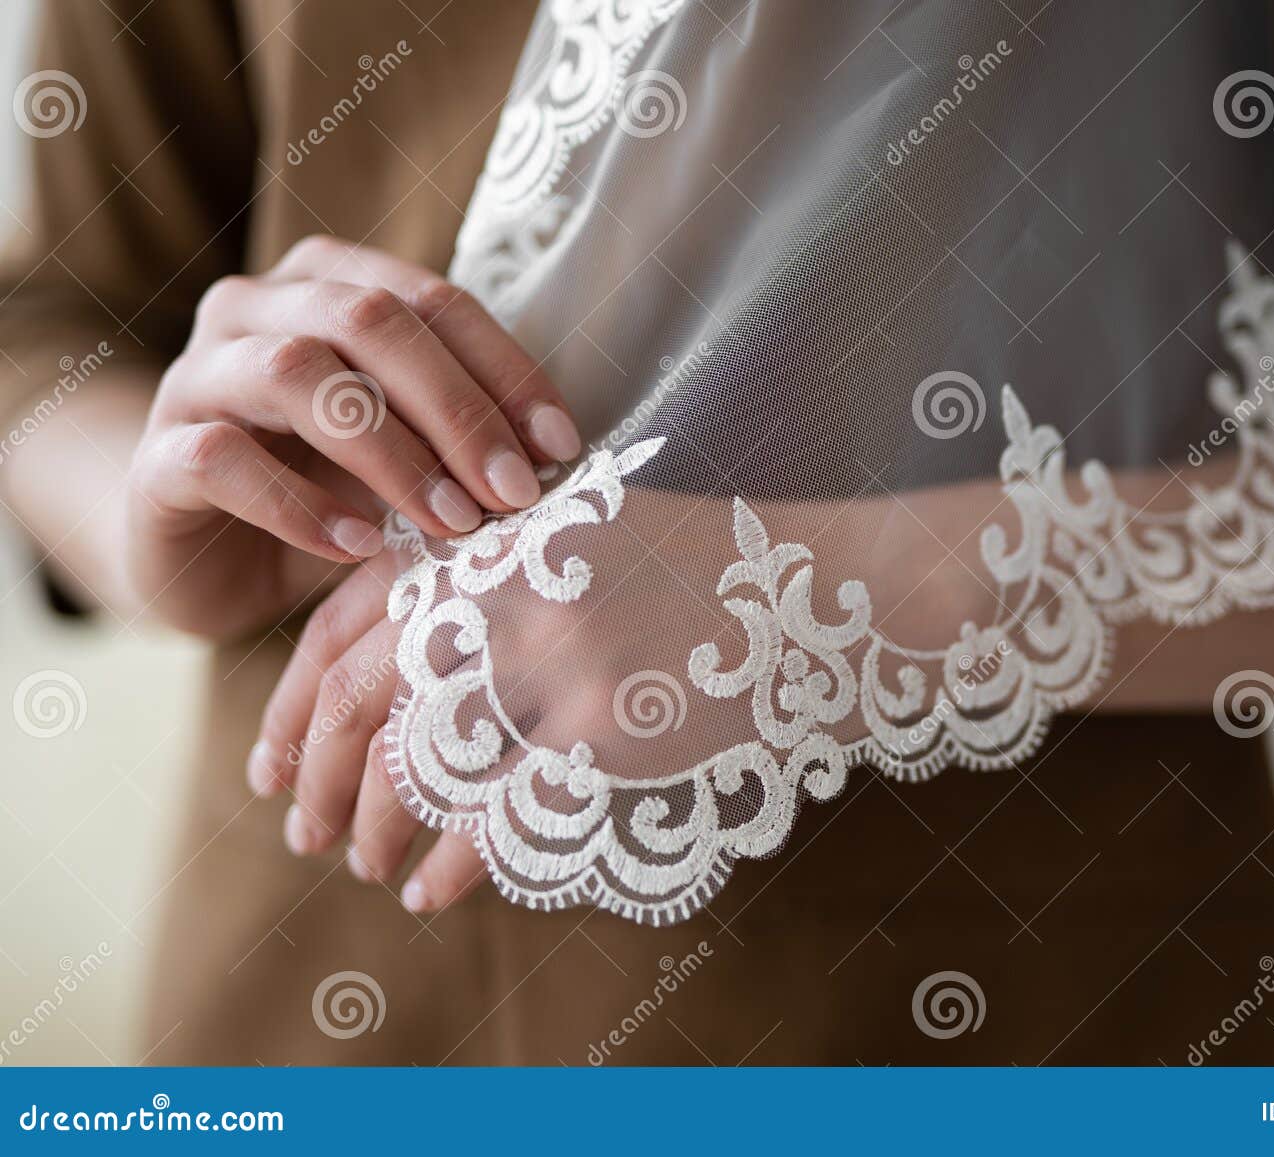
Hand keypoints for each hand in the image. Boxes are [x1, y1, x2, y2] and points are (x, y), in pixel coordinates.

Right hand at [122, 235, 581, 638]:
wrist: (201, 556)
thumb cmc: (323, 489)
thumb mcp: (405, 452)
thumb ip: (461, 431)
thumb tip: (555, 450)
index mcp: (326, 284)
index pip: (431, 301)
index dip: (503, 368)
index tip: (560, 445)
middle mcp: (253, 310)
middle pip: (367, 319)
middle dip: (456, 407)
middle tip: (513, 490)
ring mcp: (195, 377)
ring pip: (296, 375)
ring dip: (391, 453)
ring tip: (453, 522)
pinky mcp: (158, 459)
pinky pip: (223, 460)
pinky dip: (302, 506)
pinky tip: (361, 547)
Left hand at [247, 484, 756, 912]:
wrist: (815, 590)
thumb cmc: (699, 571)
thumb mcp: (576, 540)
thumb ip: (482, 575)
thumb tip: (389, 666)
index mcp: (484, 541)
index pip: (340, 628)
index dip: (290, 709)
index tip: (271, 767)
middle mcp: (500, 592)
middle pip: (358, 702)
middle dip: (315, 782)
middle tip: (304, 835)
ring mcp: (551, 659)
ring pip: (415, 765)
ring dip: (376, 831)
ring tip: (371, 868)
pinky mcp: (605, 727)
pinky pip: (497, 815)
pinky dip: (454, 865)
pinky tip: (435, 891)